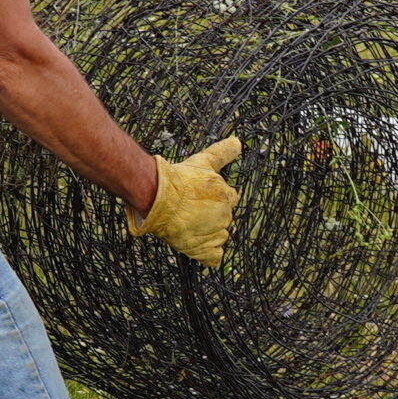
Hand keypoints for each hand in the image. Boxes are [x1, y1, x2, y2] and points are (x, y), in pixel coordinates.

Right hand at [128, 136, 241, 265]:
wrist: (158, 195)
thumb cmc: (179, 178)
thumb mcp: (204, 161)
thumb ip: (223, 152)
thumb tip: (239, 141)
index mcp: (227, 196)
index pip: (231, 198)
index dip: (217, 198)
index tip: (202, 196)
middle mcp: (224, 215)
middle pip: (223, 217)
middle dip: (211, 214)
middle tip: (190, 209)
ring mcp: (214, 232)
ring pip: (219, 235)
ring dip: (208, 231)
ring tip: (188, 223)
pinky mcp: (201, 247)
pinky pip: (213, 257)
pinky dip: (209, 254)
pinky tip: (199, 246)